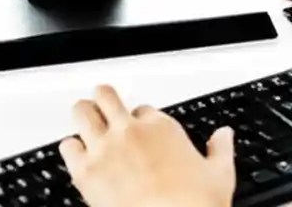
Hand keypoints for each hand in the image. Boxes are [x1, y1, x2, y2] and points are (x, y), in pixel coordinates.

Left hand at [59, 85, 234, 206]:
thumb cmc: (195, 206)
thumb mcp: (220, 175)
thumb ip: (220, 150)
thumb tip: (224, 135)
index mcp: (161, 127)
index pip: (143, 109)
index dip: (141, 118)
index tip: (142, 129)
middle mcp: (130, 131)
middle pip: (106, 96)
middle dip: (104, 101)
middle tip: (103, 107)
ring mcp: (105, 148)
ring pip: (82, 112)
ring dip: (83, 117)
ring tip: (84, 121)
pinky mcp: (85, 171)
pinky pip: (67, 146)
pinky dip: (71, 149)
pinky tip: (76, 154)